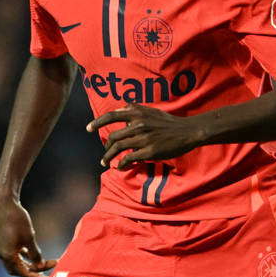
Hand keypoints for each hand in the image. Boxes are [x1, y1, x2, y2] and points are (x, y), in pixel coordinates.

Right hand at [0, 198, 56, 276]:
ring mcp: (1, 247)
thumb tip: (39, 266)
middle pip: (18, 271)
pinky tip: (32, 252)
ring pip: (15, 262)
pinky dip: (23, 256)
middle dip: (33, 272)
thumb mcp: (30, 238)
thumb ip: (35, 254)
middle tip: (48, 270)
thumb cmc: (18, 220)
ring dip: (28, 264)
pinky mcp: (2, 241)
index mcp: (8, 256)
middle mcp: (2, 254)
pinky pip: (13, 254)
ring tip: (43, 262)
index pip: (24, 273)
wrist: (5, 204)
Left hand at [87, 105, 202, 168]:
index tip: (88, 128)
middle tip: (104, 154)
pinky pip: (129, 158)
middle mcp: (138, 124)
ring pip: (118, 148)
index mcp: (137, 113)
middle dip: (106, 147)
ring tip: (106, 162)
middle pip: (113, 137)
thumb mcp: (151, 111)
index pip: (111, 116)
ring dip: (109, 157)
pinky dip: (122, 164)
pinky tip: (120, 167)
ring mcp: (143, 138)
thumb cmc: (169, 122)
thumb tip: (121, 110)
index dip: (97, 123)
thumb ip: (136, 110)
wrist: (187, 131)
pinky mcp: (149, 151)